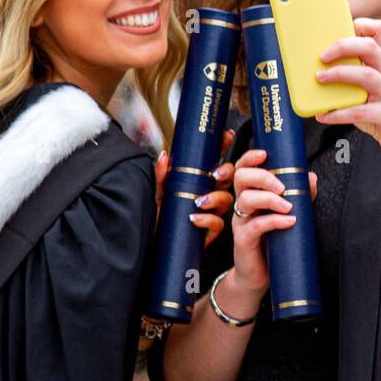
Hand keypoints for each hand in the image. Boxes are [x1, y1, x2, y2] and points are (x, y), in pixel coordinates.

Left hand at [154, 128, 235, 245]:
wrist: (152, 245)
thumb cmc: (159, 217)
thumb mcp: (158, 193)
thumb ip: (161, 175)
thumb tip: (165, 156)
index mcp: (199, 181)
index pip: (215, 160)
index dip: (223, 146)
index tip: (226, 135)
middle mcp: (209, 194)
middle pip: (228, 178)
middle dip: (227, 172)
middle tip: (216, 173)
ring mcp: (212, 212)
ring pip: (227, 199)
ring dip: (216, 198)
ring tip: (199, 201)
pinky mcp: (210, 232)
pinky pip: (218, 224)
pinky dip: (207, 219)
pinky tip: (194, 218)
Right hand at [227, 149, 317, 296]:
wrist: (259, 275)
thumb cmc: (273, 241)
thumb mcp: (288, 214)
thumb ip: (300, 195)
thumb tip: (311, 177)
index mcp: (251, 194)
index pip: (243, 168)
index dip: (250, 158)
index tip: (265, 154)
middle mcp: (242, 204)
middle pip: (241, 178)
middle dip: (262, 176)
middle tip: (282, 187)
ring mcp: (240, 222)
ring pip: (245, 199)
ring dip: (269, 199)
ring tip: (288, 207)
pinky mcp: (243, 240)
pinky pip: (254, 225)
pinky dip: (273, 221)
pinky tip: (289, 221)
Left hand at [314, 18, 380, 160]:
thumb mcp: (371, 87)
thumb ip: (352, 75)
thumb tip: (314, 70)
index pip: (379, 31)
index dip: (361, 25)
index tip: (339, 30)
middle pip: (370, 48)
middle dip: (343, 47)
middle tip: (322, 56)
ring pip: (367, 76)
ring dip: (340, 75)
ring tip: (320, 79)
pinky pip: (361, 111)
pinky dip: (339, 113)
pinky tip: (324, 115)